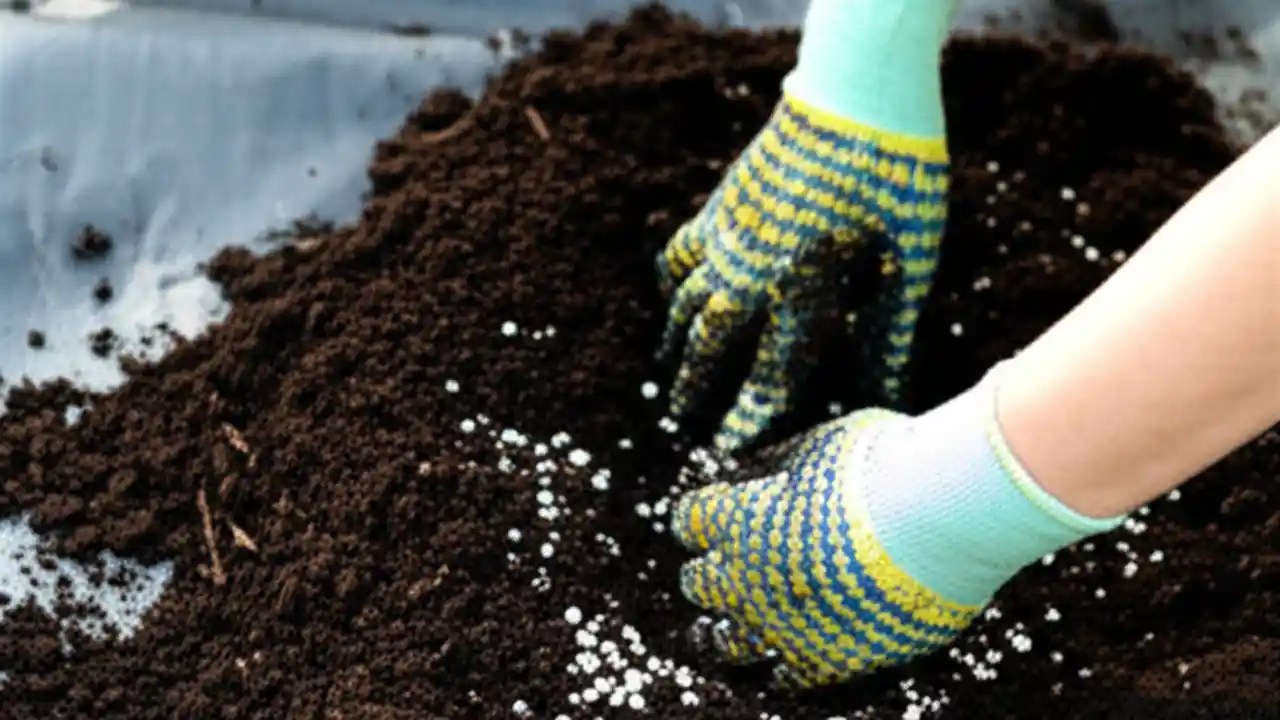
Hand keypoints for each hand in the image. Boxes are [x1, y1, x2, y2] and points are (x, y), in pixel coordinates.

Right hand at [655, 94, 948, 450]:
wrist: (857, 100)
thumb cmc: (896, 182)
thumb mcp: (907, 263)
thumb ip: (889, 331)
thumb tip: (889, 395)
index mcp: (802, 291)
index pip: (767, 375)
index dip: (747, 420)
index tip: (728, 450)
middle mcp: (753, 271)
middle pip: (708, 343)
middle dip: (691, 388)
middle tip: (679, 422)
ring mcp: (730, 237)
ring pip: (684, 302)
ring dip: (673, 343)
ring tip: (665, 374)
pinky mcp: (723, 206)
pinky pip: (681, 254)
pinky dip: (671, 284)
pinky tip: (672, 298)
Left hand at [670, 409, 978, 687]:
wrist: (934, 523)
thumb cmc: (882, 466)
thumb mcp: (822, 443)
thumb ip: (785, 462)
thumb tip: (761, 470)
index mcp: (737, 518)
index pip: (690, 520)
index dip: (702, 516)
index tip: (712, 512)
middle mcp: (745, 576)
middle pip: (699, 584)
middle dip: (706, 576)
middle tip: (714, 573)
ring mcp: (780, 624)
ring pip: (728, 642)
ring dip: (723, 633)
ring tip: (718, 634)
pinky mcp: (824, 660)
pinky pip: (788, 678)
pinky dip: (783, 670)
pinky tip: (782, 668)